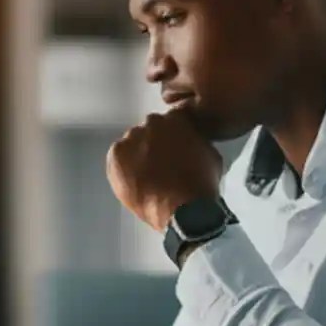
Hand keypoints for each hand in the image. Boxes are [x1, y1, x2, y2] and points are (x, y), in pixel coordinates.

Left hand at [106, 106, 222, 230]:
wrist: (183, 208)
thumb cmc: (201, 183)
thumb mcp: (210, 154)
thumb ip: (195, 142)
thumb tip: (189, 144)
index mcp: (176, 118)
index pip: (170, 121)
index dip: (171, 138)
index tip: (172, 150)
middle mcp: (151, 123)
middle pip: (149, 131)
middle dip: (153, 145)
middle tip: (159, 165)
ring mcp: (131, 138)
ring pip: (132, 144)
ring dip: (137, 156)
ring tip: (146, 176)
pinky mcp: (115, 156)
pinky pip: (117, 159)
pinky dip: (123, 168)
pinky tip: (134, 181)